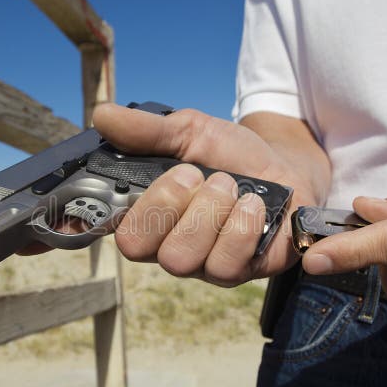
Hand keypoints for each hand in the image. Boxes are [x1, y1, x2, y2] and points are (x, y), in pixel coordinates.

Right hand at [94, 103, 323, 285]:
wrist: (284, 166)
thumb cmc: (230, 155)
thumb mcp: (191, 131)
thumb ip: (149, 130)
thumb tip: (102, 114)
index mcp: (150, 218)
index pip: (115, 232)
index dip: (103, 219)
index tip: (112, 196)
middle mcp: (171, 247)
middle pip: (147, 249)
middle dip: (172, 203)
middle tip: (201, 175)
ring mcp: (206, 265)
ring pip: (185, 259)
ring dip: (212, 211)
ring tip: (233, 186)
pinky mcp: (243, 271)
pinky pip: (228, 265)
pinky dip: (242, 226)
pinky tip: (254, 205)